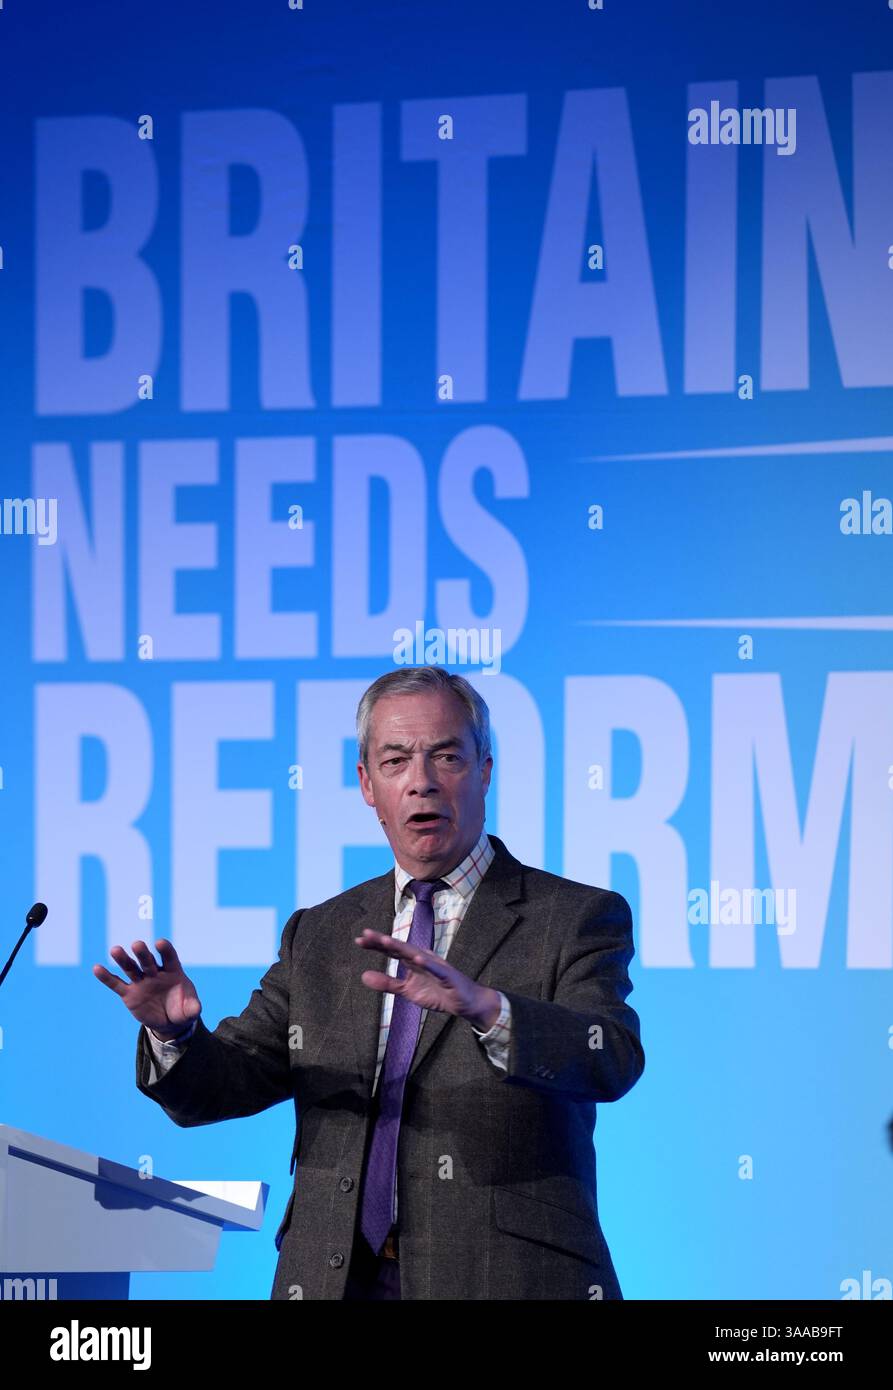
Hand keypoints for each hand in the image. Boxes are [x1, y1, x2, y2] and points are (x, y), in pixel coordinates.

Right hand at [93, 939, 201, 1039]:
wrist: (169, 1021)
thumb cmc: (182, 1009)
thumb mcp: (190, 1010)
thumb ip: (193, 1008)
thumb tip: (196, 1010)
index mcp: (173, 971)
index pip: (169, 957)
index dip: (165, 950)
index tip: (160, 943)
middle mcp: (155, 973)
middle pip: (148, 960)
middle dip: (143, 953)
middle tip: (137, 944)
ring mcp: (141, 982)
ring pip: (131, 968)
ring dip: (123, 959)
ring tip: (115, 950)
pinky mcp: (129, 994)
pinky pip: (117, 984)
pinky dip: (107, 977)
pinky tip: (97, 968)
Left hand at [355, 928, 500, 1029]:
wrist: (465, 1003)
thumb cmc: (437, 993)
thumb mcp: (407, 991)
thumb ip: (387, 984)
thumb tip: (363, 976)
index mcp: (412, 961)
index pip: (391, 951)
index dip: (376, 944)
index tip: (359, 940)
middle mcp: (422, 959)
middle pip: (400, 947)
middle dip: (383, 941)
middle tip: (365, 933)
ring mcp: (435, 966)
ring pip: (416, 954)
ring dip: (401, 947)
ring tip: (385, 940)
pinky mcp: (447, 976)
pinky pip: (436, 969)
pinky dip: (428, 963)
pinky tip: (418, 958)